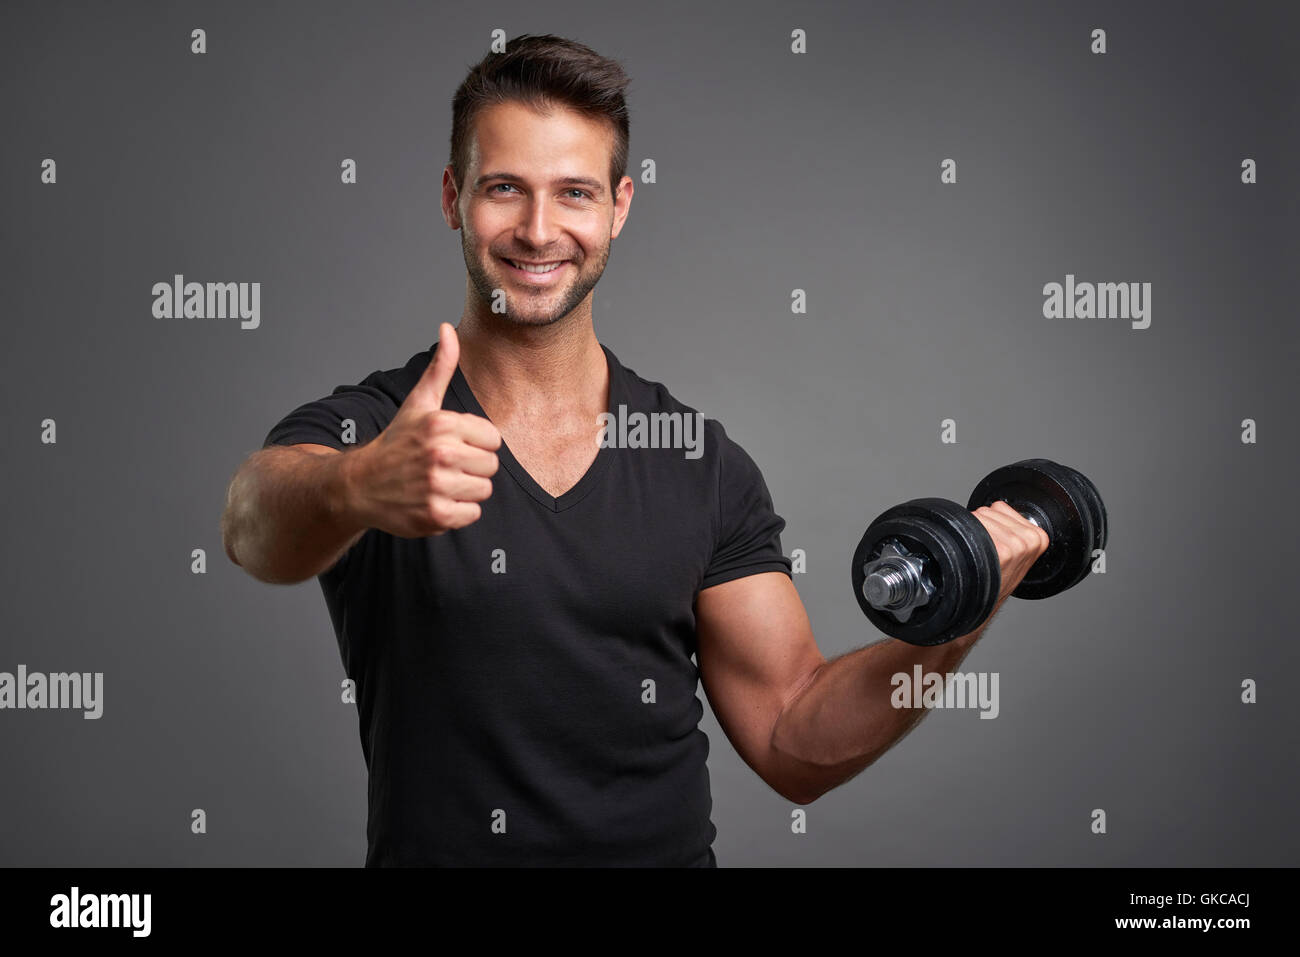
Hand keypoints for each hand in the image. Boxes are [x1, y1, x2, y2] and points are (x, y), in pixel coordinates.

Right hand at [348, 322, 500, 536]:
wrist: (359, 485)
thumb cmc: (396, 443)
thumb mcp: (419, 402)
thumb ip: (440, 367)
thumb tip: (448, 328)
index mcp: (441, 424)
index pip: (494, 439)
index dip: (476, 443)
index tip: (453, 445)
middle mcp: (440, 454)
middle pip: (491, 466)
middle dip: (472, 468)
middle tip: (444, 466)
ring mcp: (437, 486)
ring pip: (483, 491)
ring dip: (465, 491)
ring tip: (439, 483)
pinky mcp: (435, 515)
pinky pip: (472, 514)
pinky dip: (457, 512)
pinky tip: (435, 501)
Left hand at [971, 501, 1050, 605]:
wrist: (985, 601)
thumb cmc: (998, 576)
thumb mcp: (1018, 551)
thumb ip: (1013, 527)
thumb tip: (994, 508)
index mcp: (1039, 536)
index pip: (1000, 507)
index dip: (991, 523)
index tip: (995, 542)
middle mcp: (1030, 539)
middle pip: (988, 511)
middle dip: (982, 526)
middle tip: (986, 550)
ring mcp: (1016, 545)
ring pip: (979, 517)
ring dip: (973, 532)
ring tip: (981, 554)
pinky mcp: (1001, 551)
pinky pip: (973, 526)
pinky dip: (967, 537)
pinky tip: (976, 555)